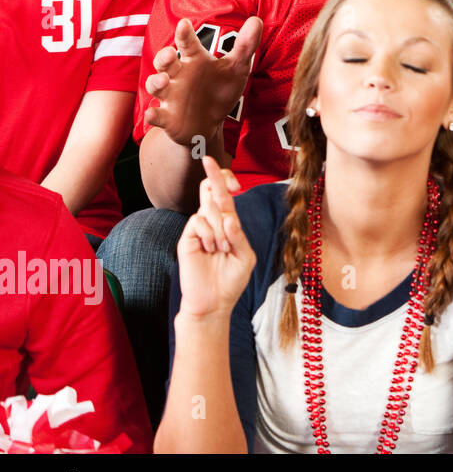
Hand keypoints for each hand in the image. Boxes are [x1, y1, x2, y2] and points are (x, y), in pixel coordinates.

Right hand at [143, 16, 261, 147]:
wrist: (209, 124)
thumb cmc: (219, 90)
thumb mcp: (237, 68)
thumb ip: (245, 46)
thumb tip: (256, 20)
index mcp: (194, 60)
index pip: (186, 43)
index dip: (184, 34)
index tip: (184, 23)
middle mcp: (178, 75)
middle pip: (164, 62)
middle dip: (164, 57)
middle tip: (170, 53)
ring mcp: (169, 95)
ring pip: (155, 85)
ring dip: (156, 82)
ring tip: (163, 80)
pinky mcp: (166, 117)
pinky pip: (155, 115)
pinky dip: (152, 115)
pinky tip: (153, 114)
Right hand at [176, 156, 255, 318]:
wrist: (213, 302)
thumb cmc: (231, 279)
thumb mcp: (245, 256)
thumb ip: (239, 236)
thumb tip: (229, 218)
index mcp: (227, 223)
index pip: (224, 194)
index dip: (222, 179)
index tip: (222, 169)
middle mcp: (212, 222)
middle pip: (211, 189)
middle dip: (216, 176)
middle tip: (213, 170)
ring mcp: (198, 229)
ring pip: (209, 208)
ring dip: (221, 228)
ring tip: (220, 249)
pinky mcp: (187, 238)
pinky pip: (198, 221)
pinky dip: (209, 234)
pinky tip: (210, 249)